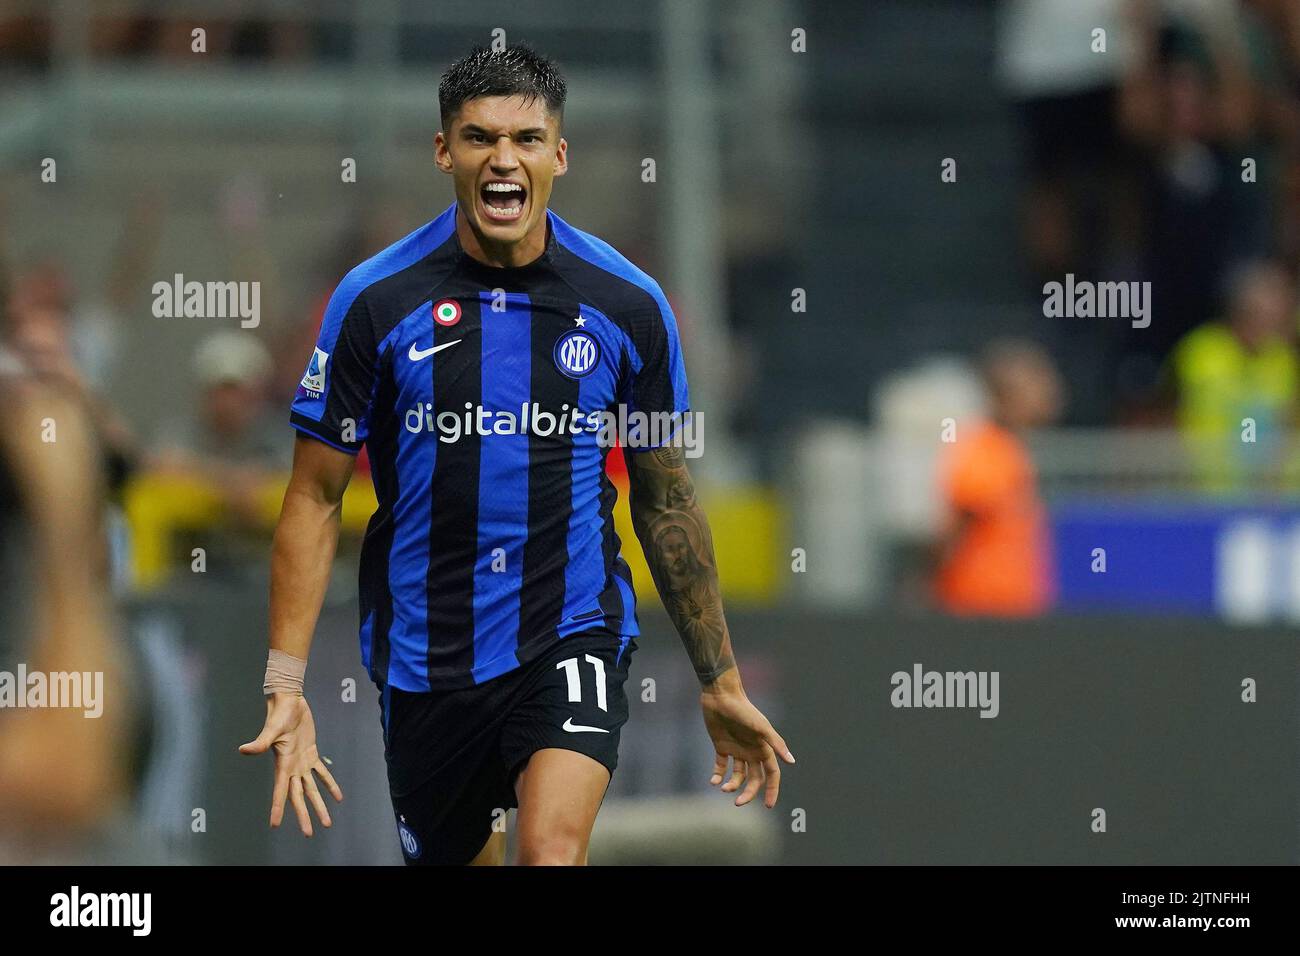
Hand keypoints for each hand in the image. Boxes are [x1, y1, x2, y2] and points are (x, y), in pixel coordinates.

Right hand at [239, 693, 341, 834]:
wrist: (288, 701)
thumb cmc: (279, 714)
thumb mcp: (271, 729)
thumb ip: (260, 743)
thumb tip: (243, 750)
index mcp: (282, 765)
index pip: (280, 791)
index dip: (277, 808)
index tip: (275, 824)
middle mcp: (292, 768)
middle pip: (298, 797)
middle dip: (304, 815)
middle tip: (310, 833)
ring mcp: (302, 762)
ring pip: (311, 789)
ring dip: (319, 805)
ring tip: (326, 822)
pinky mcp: (311, 753)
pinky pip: (322, 772)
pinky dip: (329, 784)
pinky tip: (337, 797)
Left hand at [700, 685, 794, 807]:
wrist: (721, 696)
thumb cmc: (743, 710)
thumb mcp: (761, 727)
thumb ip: (776, 743)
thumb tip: (792, 761)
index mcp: (763, 749)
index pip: (772, 774)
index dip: (772, 790)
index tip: (767, 805)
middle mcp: (751, 751)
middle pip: (754, 780)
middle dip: (748, 793)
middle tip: (738, 803)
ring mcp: (736, 750)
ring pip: (737, 776)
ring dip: (731, 785)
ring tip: (723, 788)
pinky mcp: (721, 746)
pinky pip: (720, 766)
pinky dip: (717, 776)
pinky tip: (714, 780)